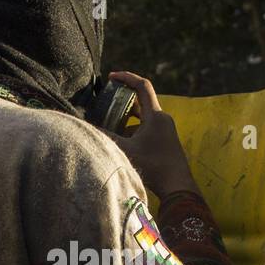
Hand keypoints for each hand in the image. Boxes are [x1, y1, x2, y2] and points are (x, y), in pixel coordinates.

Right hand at [105, 71, 198, 199]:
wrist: (177, 187)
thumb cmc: (154, 167)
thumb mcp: (126, 150)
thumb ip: (106, 137)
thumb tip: (86, 127)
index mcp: (156, 115)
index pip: (142, 86)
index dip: (126, 77)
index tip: (111, 77)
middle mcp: (163, 119)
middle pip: (142, 102)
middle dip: (123, 101)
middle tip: (107, 101)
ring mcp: (166, 131)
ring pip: (144, 117)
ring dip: (128, 118)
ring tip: (111, 124)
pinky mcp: (166, 142)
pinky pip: (148, 129)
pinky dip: (135, 130)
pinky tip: (124, 143)